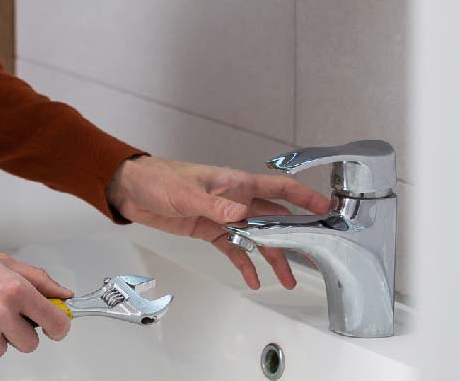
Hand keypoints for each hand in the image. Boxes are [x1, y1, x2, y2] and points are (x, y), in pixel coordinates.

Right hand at [0, 246, 72, 356]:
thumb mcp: (0, 262)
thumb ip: (37, 279)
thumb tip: (62, 294)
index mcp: (14, 289)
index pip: (54, 320)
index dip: (58, 326)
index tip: (54, 326)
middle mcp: (1, 311)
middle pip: (31, 343)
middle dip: (21, 332)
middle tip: (4, 316)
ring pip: (4, 349)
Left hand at [105, 156, 331, 289]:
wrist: (133, 190)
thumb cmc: (159, 179)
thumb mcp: (186, 192)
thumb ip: (213, 204)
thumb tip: (239, 213)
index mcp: (235, 183)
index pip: (279, 188)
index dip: (304, 197)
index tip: (326, 209)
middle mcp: (236, 199)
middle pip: (274, 217)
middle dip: (295, 235)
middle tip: (315, 253)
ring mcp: (225, 216)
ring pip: (257, 237)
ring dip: (272, 257)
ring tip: (287, 280)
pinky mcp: (211, 230)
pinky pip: (235, 249)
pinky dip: (245, 264)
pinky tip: (255, 280)